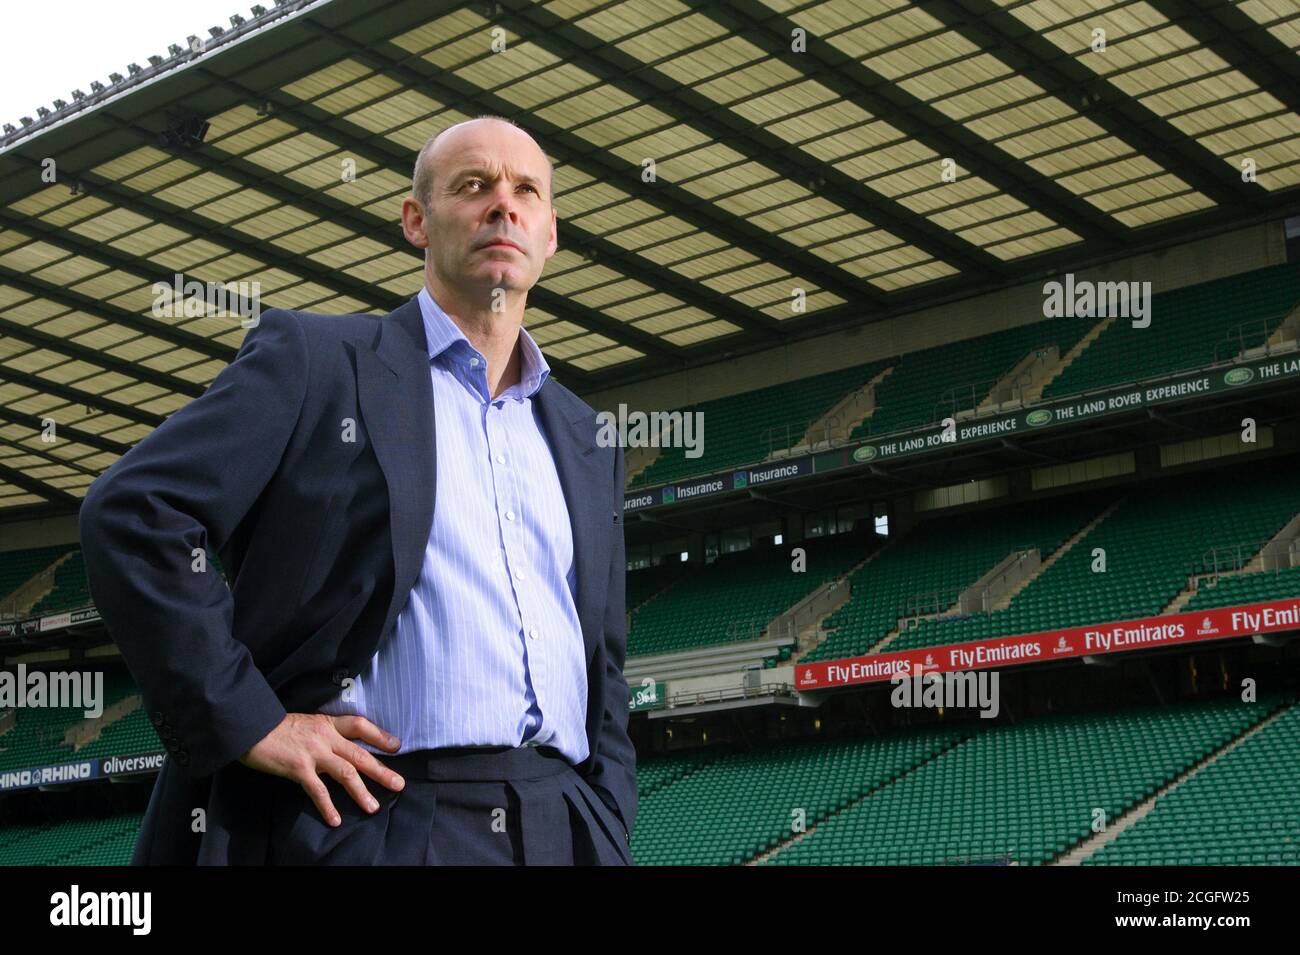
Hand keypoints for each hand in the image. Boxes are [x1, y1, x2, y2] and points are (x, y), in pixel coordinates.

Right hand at [239, 713, 404, 826]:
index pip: (360, 726)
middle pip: (360, 755)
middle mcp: (325, 738)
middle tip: (399, 784)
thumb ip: (324, 734)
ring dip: (361, 792)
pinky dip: (327, 806)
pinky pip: (317, 791)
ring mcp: (313, 754)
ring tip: (373, 807)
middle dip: (381, 770)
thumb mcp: (307, 723)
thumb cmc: (277, 727)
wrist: (251, 727)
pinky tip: (335, 820)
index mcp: (327, 724)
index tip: (397, 746)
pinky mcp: (298, 769)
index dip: (379, 735)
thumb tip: (340, 748)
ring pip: (345, 773)